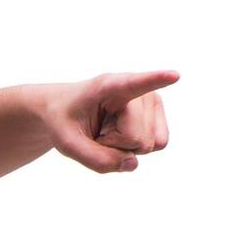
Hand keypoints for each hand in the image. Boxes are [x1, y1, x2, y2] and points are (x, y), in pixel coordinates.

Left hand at [41, 70, 178, 172]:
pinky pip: (159, 144)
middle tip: (97, 130)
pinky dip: (136, 148)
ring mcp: (152, 101)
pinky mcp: (158, 114)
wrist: (67, 110)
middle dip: (114, 145)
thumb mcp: (67, 143)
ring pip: (150, 144)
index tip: (174, 75)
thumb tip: (133, 164)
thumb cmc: (64, 121)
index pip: (135, 84)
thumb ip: (95, 159)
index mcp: (108, 87)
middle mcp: (137, 91)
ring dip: (125, 147)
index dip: (156, 80)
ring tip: (108, 129)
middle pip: (137, 139)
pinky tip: (121, 134)